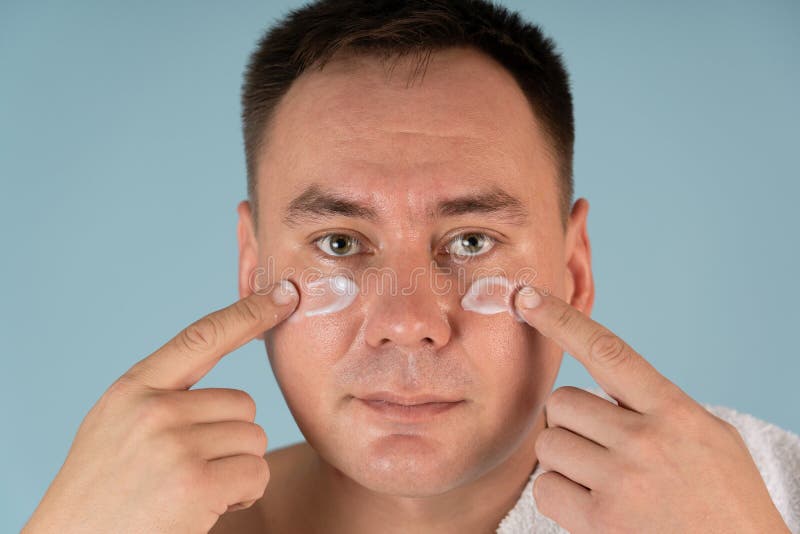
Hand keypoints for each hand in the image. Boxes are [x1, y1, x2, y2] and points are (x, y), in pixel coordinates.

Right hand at [22, 281, 298, 533]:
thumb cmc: (102, 496)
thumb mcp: (117, 429)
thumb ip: (161, 401)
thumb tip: (224, 394)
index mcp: (133, 390)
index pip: (202, 337)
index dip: (248, 313)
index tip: (283, 295)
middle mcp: (153, 409)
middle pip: (243, 404)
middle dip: (232, 440)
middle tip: (193, 472)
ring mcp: (174, 444)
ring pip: (253, 439)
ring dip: (237, 470)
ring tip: (193, 493)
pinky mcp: (195, 483)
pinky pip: (255, 473)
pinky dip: (243, 495)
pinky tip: (206, 510)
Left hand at [513, 285, 789, 533]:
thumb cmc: (726, 502)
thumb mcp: (709, 437)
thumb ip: (658, 407)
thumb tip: (603, 385)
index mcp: (674, 412)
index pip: (607, 350)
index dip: (562, 319)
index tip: (527, 297)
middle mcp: (645, 441)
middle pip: (562, 403)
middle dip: (571, 422)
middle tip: (597, 446)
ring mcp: (622, 482)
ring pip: (549, 445)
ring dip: (564, 461)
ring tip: (600, 480)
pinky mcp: (601, 523)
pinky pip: (546, 490)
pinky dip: (560, 497)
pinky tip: (592, 507)